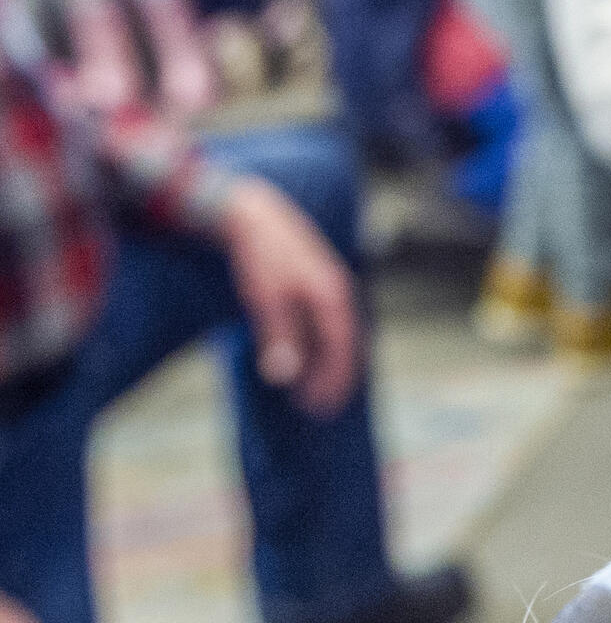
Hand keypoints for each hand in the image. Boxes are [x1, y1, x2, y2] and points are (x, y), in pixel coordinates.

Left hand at [217, 177, 362, 415]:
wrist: (253, 215)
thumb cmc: (259, 256)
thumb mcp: (265, 298)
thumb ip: (278, 337)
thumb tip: (284, 377)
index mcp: (332, 297)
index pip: (342, 348)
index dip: (334, 380)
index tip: (319, 407)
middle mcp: (337, 293)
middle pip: (345, 344)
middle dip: (334, 377)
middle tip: (317, 408)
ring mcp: (328, 288)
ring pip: (335, 335)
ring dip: (325, 363)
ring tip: (308, 389)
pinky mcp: (315, 285)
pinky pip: (324, 324)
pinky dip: (318, 346)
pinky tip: (303, 358)